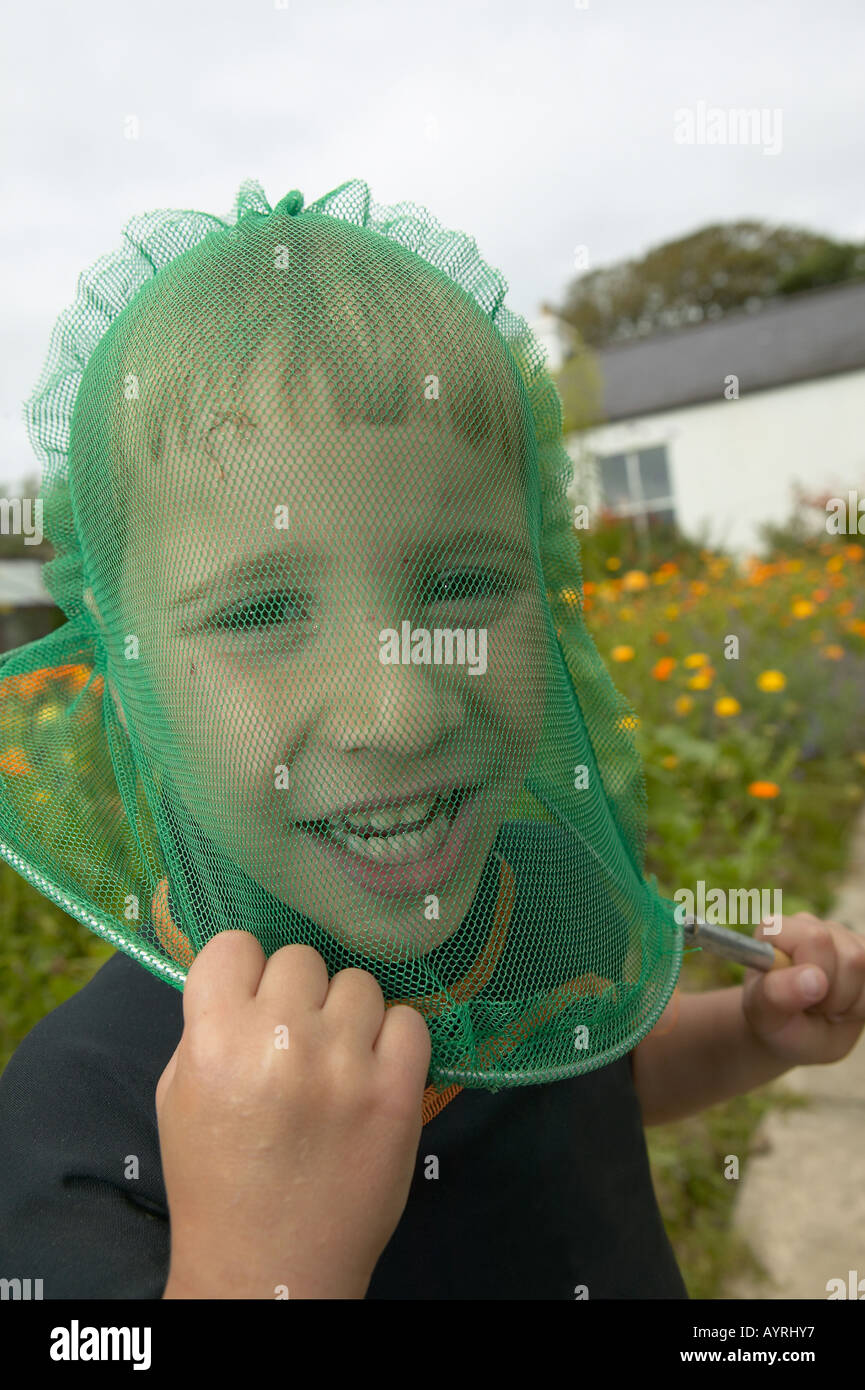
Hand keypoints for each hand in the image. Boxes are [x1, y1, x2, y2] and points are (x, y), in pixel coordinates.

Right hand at [155, 932, 430, 1298]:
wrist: (270, 1270)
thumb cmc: (217, 1183)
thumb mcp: (179, 1096)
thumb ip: (208, 1026)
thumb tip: (249, 977)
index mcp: (215, 1041)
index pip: (235, 944)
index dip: (243, 971)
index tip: (251, 998)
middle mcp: (281, 1042)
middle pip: (301, 959)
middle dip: (297, 995)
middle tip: (294, 1040)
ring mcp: (345, 1065)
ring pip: (358, 983)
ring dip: (346, 1015)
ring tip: (334, 1062)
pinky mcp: (396, 1093)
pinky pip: (410, 1020)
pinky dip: (394, 1039)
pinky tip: (371, 1071)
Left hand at [742, 912, 864, 1065]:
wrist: (794, 1033)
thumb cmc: (774, 1020)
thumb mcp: (766, 1014)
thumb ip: (778, 994)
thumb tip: (814, 979)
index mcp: (776, 931)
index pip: (815, 938)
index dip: (815, 973)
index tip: (799, 995)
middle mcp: (810, 925)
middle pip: (852, 955)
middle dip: (835, 994)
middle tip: (812, 1005)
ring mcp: (840, 936)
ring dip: (851, 1001)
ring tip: (826, 1006)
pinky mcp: (862, 950)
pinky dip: (863, 1004)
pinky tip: (844, 1004)